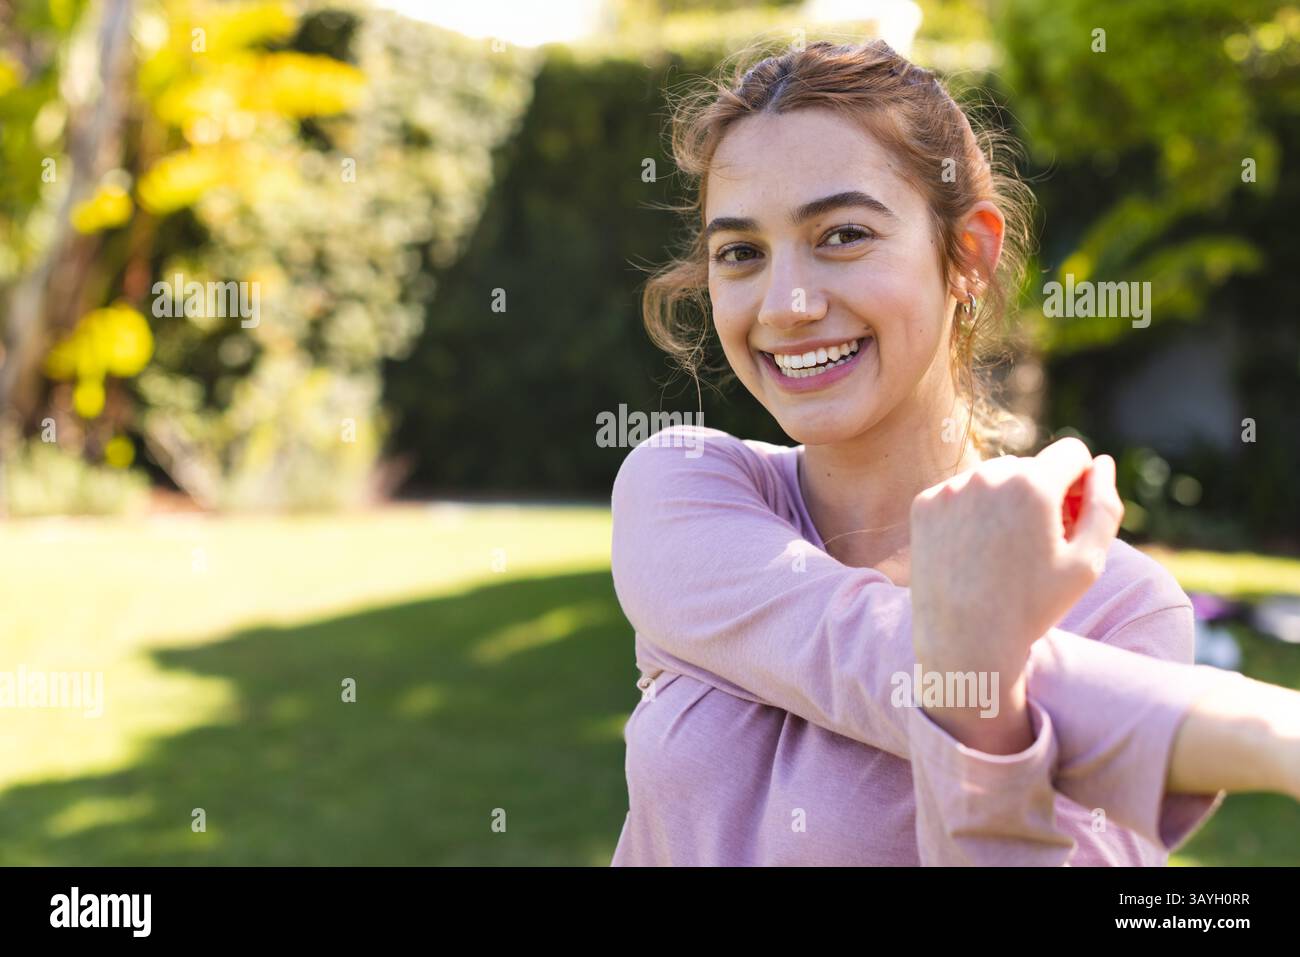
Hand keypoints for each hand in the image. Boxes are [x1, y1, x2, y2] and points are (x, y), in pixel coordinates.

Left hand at [908, 438, 1124, 748]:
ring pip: (993, 479)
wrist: (964, 642)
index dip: (1080, 483)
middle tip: (1038, 544)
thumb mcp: (1087, 561)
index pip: (1071, 453)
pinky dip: (971, 513)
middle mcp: (988, 475)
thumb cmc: (1033, 607)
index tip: (1072, 516)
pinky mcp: (924, 504)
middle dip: (1042, 494)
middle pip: (1031, 467)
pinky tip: (973, 552)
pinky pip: (960, 493)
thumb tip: (1101, 462)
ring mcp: (950, 488)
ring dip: (1005, 502)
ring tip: (1004, 552)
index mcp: (1033, 484)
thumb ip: (1104, 504)